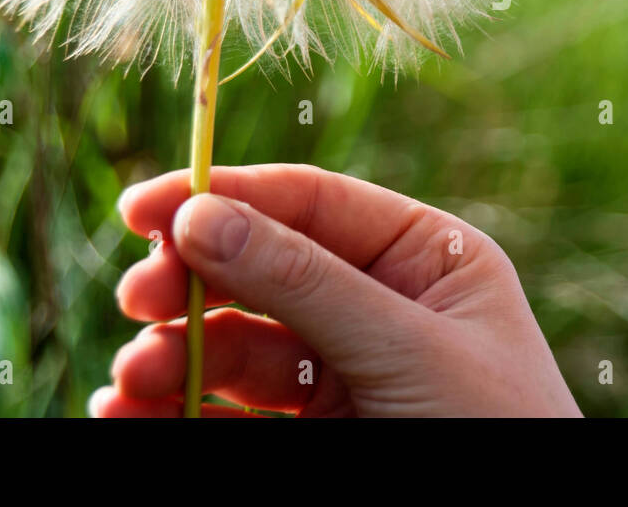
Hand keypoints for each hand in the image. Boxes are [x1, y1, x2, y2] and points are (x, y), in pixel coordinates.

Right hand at [89, 164, 580, 416]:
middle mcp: (380, 303)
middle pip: (263, 268)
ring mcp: (345, 369)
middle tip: (138, 299)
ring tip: (132, 382)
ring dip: (176, 354)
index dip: (227, 196)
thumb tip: (202, 216)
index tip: (143, 208)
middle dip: (193, 280)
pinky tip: (134, 414)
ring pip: (238, 343)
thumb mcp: (406, 347)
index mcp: (425, 256)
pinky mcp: (319, 430)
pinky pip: (236, 408)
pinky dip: (184, 408)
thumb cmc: (495, 429)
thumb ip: (305, 282)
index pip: (312, 203)